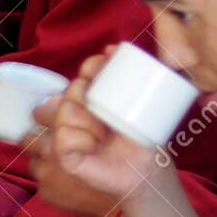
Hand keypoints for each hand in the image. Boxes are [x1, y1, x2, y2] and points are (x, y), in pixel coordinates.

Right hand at [27, 51, 167, 216]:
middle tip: (110, 113)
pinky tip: (93, 146)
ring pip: (65, 113)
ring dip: (87, 122)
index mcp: (92, 99)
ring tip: (105, 135)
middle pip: (71, 91)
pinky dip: (79, 140)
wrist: (147, 171)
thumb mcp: (150, 104)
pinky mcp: (64, 154)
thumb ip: (153, 71)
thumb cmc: (145, 139)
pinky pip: (62, 138)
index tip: (108, 61)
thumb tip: (127, 46)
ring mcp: (67, 133)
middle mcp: (75, 114)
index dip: (92, 66)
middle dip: (87, 94)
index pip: (84, 75)